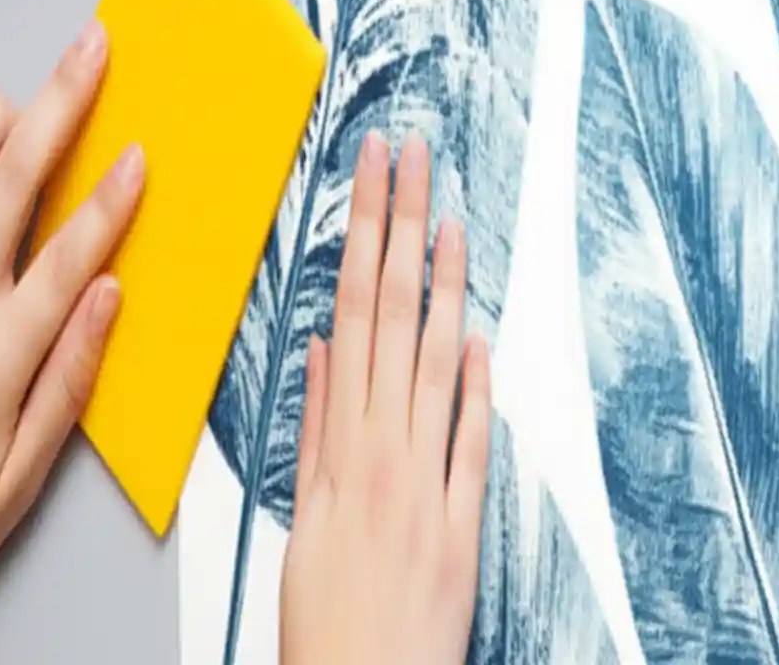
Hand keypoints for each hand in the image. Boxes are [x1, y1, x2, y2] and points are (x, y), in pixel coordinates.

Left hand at [0, 19, 141, 613]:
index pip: (67, 255)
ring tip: (51, 83)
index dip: (110, 200)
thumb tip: (112, 290)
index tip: (141, 155)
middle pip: (10, 173)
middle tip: (93, 52)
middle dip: (60, 104)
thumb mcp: (29, 465)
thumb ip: (73, 371)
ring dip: (6, 109)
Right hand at [279, 132, 490, 664]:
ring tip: (446, 218)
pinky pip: (467, 443)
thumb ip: (315, 430)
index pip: (347, 313)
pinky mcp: (460, 524)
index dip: (359, 238)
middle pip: (384, 319)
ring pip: (427, 364)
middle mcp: (375, 452)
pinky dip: (472, 388)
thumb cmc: (326, 619)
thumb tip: (322, 353)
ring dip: (438, 287)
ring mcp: (421, 483)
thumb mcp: (303, 517)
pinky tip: (475, 334)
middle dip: (394, 229)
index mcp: (333, 447)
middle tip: (405, 159)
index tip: (369, 178)